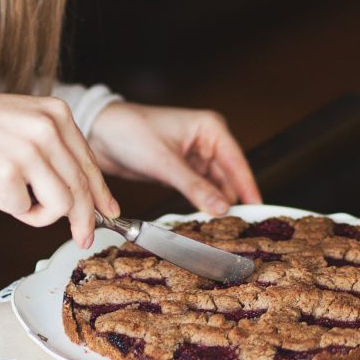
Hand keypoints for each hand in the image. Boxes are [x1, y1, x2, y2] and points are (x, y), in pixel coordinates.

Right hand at [0, 89, 119, 247]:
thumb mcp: (20, 122)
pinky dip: (7, 207)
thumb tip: (77, 191)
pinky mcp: (7, 170)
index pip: (89, 162)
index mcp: (55, 112)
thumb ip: (50, 148)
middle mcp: (48, 126)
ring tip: (13, 200)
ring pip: (59, 204)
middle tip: (82, 239)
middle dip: (83, 220)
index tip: (109, 214)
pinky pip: (22, 209)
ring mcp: (29, 147)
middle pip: (80, 188)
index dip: (100, 195)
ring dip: (37, 215)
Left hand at [88, 102, 261, 214]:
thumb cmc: (130, 132)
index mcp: (210, 128)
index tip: (259, 212)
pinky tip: (204, 221)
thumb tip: (222, 209)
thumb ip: (194, 187)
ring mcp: (194, 157)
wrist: (100, 132)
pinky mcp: (181, 171)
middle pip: (229, 177)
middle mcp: (206, 141)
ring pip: (214, 187)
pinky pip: (199, 191)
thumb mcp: (164, 162)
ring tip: (224, 231)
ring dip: (216, 205)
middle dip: (232, 200)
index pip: (237, 162)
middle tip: (240, 229)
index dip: (249, 188)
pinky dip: (202, 204)